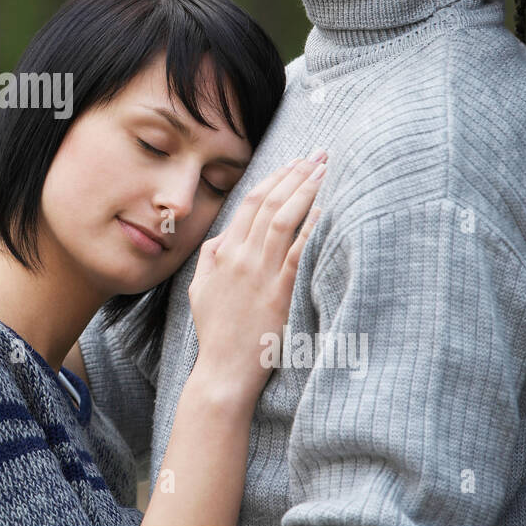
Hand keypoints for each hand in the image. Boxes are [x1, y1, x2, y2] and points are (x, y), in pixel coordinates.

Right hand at [187, 154, 324, 402]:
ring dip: (305, 191)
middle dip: (296, 174)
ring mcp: (260, 275)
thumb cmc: (215, 332)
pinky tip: (326, 210)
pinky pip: (297, 254)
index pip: (250, 203)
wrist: (223, 371)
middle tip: (319, 154)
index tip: (295, 161)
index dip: (275, 178)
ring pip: (283, 221)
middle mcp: (241, 258)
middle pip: (270, 204)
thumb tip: (223, 236)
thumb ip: (210, 257)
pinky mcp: (279, 294)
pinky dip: (311, 229)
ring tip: (325, 171)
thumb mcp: (200, 289)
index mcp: (224, 253)